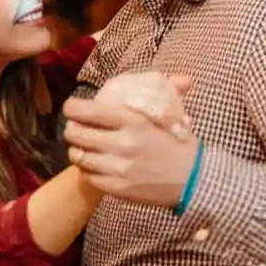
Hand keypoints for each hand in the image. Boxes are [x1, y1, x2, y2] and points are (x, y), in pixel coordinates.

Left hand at [62, 75, 197, 208]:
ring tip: (83, 148)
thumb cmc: (179, 145)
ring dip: (77, 151)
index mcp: (133, 121)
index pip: (88, 110)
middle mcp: (122, 143)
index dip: (72, 108)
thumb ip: (168, 94)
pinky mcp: (117, 188)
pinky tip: (95, 166)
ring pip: (79, 156)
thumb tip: (185, 77)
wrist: (194, 181)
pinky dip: (87, 170)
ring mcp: (118, 168)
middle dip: (71, 130)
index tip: (71, 108)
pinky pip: (88, 177)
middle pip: (76, 134)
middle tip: (75, 129)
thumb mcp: (172, 117)